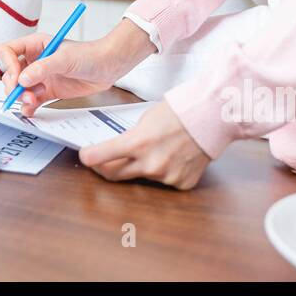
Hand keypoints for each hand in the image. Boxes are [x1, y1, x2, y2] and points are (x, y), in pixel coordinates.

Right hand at [0, 19, 154, 116]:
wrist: (108, 67)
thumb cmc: (89, 54)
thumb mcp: (65, 58)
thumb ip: (43, 68)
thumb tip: (22, 79)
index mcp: (35, 45)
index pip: (8, 51)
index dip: (8, 65)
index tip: (18, 78)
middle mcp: (34, 61)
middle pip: (10, 74)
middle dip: (14, 86)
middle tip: (26, 95)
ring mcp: (40, 77)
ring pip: (19, 89)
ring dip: (21, 98)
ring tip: (33, 101)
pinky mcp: (48, 92)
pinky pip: (31, 101)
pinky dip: (28, 108)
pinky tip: (32, 110)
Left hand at [79, 100, 210, 189]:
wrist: (211, 117)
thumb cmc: (178, 112)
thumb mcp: (145, 120)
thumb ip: (130, 138)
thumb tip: (116, 151)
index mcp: (137, 142)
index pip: (99, 157)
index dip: (87, 157)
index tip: (85, 156)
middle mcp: (149, 163)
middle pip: (113, 174)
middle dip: (104, 167)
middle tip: (102, 161)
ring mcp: (166, 176)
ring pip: (141, 176)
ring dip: (140, 166)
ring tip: (156, 148)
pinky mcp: (180, 183)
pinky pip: (163, 181)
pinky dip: (164, 171)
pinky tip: (173, 156)